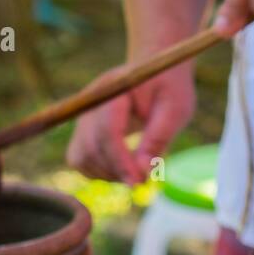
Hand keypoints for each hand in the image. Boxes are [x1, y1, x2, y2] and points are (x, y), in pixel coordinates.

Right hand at [66, 63, 195, 184]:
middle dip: (117, 170)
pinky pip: (78, 161)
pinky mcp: (81, 130)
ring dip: (108, 173)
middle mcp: (91, 102)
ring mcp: (82, 116)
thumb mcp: (175, 109)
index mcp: (115, 89)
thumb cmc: (168, 89)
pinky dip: (98, 172)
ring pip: (81, 157)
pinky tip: (121, 168)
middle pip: (91, 147)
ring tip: (134, 171)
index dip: (121, 160)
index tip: (140, 182)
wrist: (153, 73)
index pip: (108, 130)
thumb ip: (158, 139)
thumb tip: (143, 172)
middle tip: (143, 179)